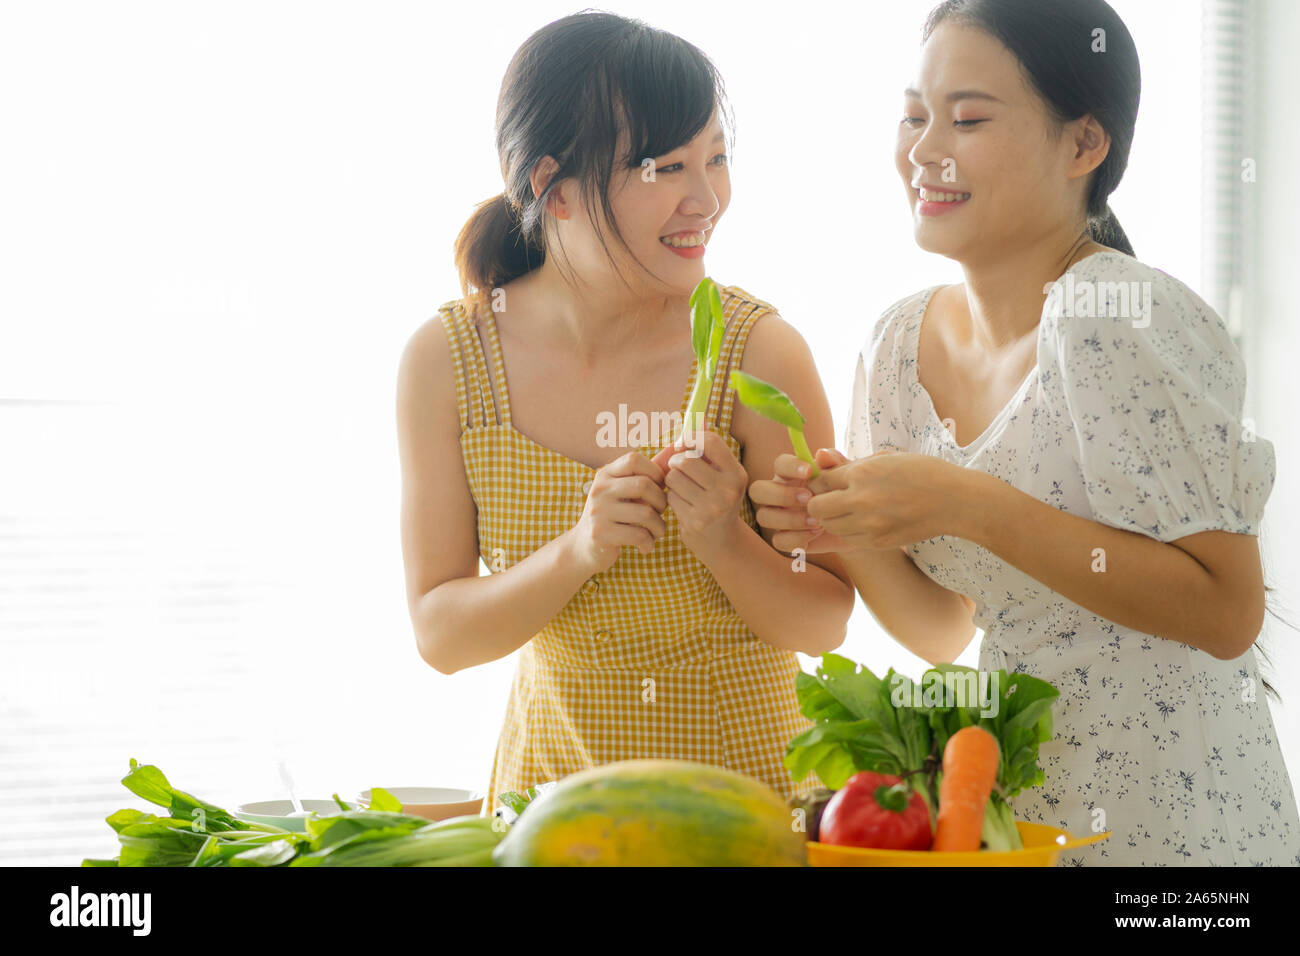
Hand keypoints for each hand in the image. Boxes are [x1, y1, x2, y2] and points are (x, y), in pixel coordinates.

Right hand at [569, 451, 667, 573]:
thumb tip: (673, 460)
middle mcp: (599, 489)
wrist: (584, 547)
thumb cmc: (613, 516)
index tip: (661, 487)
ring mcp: (598, 511)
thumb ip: (640, 478)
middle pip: (643, 485)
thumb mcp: (620, 492)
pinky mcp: (600, 534)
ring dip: (659, 526)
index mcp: (605, 474)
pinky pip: (639, 535)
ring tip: (657, 531)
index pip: (634, 459)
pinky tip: (646, 545)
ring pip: (646, 513)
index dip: (655, 472)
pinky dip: (649, 542)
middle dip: (661, 501)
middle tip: (661, 512)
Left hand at [649, 427, 746, 558]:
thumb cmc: (717, 499)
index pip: (710, 441)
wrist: (721, 542)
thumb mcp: (722, 475)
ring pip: (674, 477)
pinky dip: (671, 497)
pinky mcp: (694, 521)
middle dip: (676, 462)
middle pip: (686, 460)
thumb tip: (698, 417)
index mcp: (737, 474)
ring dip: (672, 480)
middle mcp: (728, 490)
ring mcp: (711, 508)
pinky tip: (681, 504)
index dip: (690, 438)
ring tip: (682, 488)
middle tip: (678, 468)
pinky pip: (670, 496)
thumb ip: (709, 449)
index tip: (683, 444)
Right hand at [750, 448, 862, 553]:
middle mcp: (778, 494)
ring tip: (817, 520)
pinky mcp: (785, 538)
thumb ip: (836, 464)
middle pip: (758, 490)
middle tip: (808, 498)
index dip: (790, 466)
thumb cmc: (846, 493)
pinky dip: (796, 538)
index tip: (810, 471)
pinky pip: (778, 540)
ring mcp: (778, 517)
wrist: (857, 522)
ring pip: (764, 516)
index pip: (779, 464)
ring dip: (790, 519)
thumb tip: (822, 454)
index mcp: (790, 474)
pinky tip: (815, 533)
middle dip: (781, 495)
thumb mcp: (846, 477)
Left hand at [803, 446, 966, 549]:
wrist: (953, 501)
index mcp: (862, 473)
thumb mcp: (885, 458)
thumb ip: (850, 462)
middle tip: (832, 500)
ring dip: (833, 519)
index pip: (820, 480)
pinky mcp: (877, 542)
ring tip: (850, 511)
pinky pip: (847, 540)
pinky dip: (849, 532)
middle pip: (816, 507)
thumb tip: (820, 457)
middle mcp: (861, 499)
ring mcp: (869, 524)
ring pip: (829, 527)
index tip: (828, 483)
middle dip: (819, 502)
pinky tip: (863, 523)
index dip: (821, 482)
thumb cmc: (921, 472)